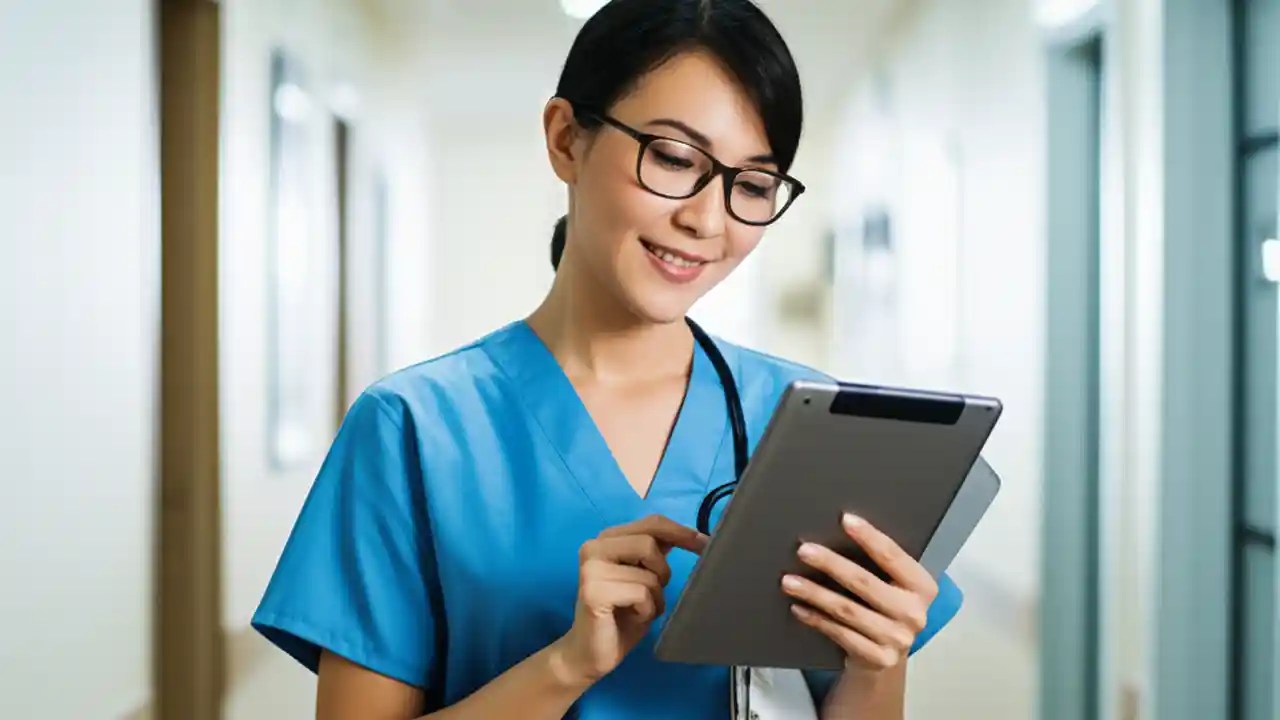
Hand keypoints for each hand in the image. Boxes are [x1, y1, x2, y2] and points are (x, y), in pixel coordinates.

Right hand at [552, 514, 708, 685]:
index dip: (681, 532)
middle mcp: (594, 547)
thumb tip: (695, 535)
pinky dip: (647, 610)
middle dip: (662, 572)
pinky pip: (642, 593)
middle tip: (653, 593)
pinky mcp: (594, 592)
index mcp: (607, 539)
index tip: (705, 543)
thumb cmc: (622, 616)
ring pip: (649, 572)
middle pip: (650, 543)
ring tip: (640, 609)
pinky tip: (632, 618)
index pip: (652, 522)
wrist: (591, 653)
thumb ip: (656, 553)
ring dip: (655, 597)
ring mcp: (591, 569)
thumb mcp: (644, 577)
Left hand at [781, 513, 936, 671]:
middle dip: (831, 564)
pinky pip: (839, 634)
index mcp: (922, 587)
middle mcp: (914, 614)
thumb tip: (840, 528)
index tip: (845, 519)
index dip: (869, 537)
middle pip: (865, 582)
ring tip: (789, 581)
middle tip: (804, 550)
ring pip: (847, 610)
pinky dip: (816, 619)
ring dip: (815, 593)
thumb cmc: (883, 609)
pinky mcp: (877, 659)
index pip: (893, 556)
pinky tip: (798, 607)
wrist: (884, 658)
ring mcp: (897, 639)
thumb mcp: (892, 586)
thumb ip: (879, 565)